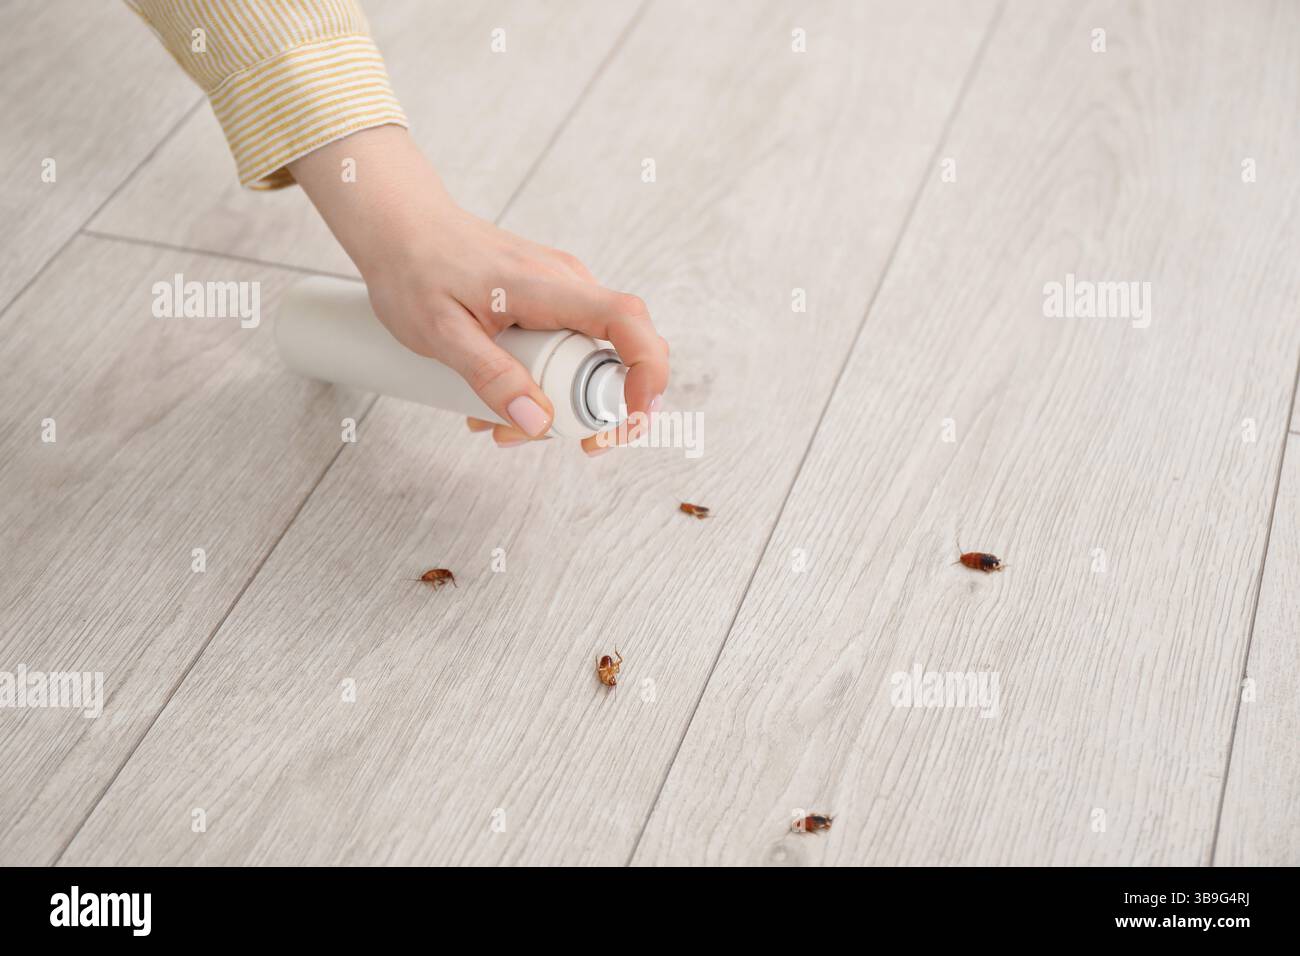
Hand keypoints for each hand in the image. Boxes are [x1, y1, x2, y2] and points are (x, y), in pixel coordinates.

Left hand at [288, 125, 668, 455]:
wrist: (399, 224)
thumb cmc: (414, 268)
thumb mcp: (441, 333)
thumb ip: (490, 376)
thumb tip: (538, 422)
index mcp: (547, 286)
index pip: (627, 322)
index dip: (647, 371)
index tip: (633, 415)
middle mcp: (567, 284)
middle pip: (617, 354)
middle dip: (591, 409)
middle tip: (542, 438)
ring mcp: (561, 291)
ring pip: (589, 358)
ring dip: (561, 402)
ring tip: (500, 425)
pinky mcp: (549, 300)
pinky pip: (568, 348)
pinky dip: (547, 382)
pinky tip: (504, 397)